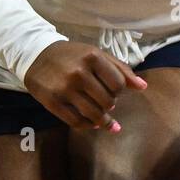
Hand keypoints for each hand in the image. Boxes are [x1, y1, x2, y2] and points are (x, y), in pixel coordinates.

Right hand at [23, 41, 145, 131]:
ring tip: (101, 117)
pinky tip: (91, 123)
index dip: (119, 91)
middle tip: (104, 101)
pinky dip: (88, 125)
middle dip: (109, 104)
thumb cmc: (71, 55)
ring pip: (94, 114)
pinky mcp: (53, 102)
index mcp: (92, 57)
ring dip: (101, 119)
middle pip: (107, 101)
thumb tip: (143, 87)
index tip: (113, 90)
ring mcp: (65, 89)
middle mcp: (79, 73)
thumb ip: (121, 69)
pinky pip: (77, 122)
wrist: (36, 55)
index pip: (118, 85)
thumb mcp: (96, 54)